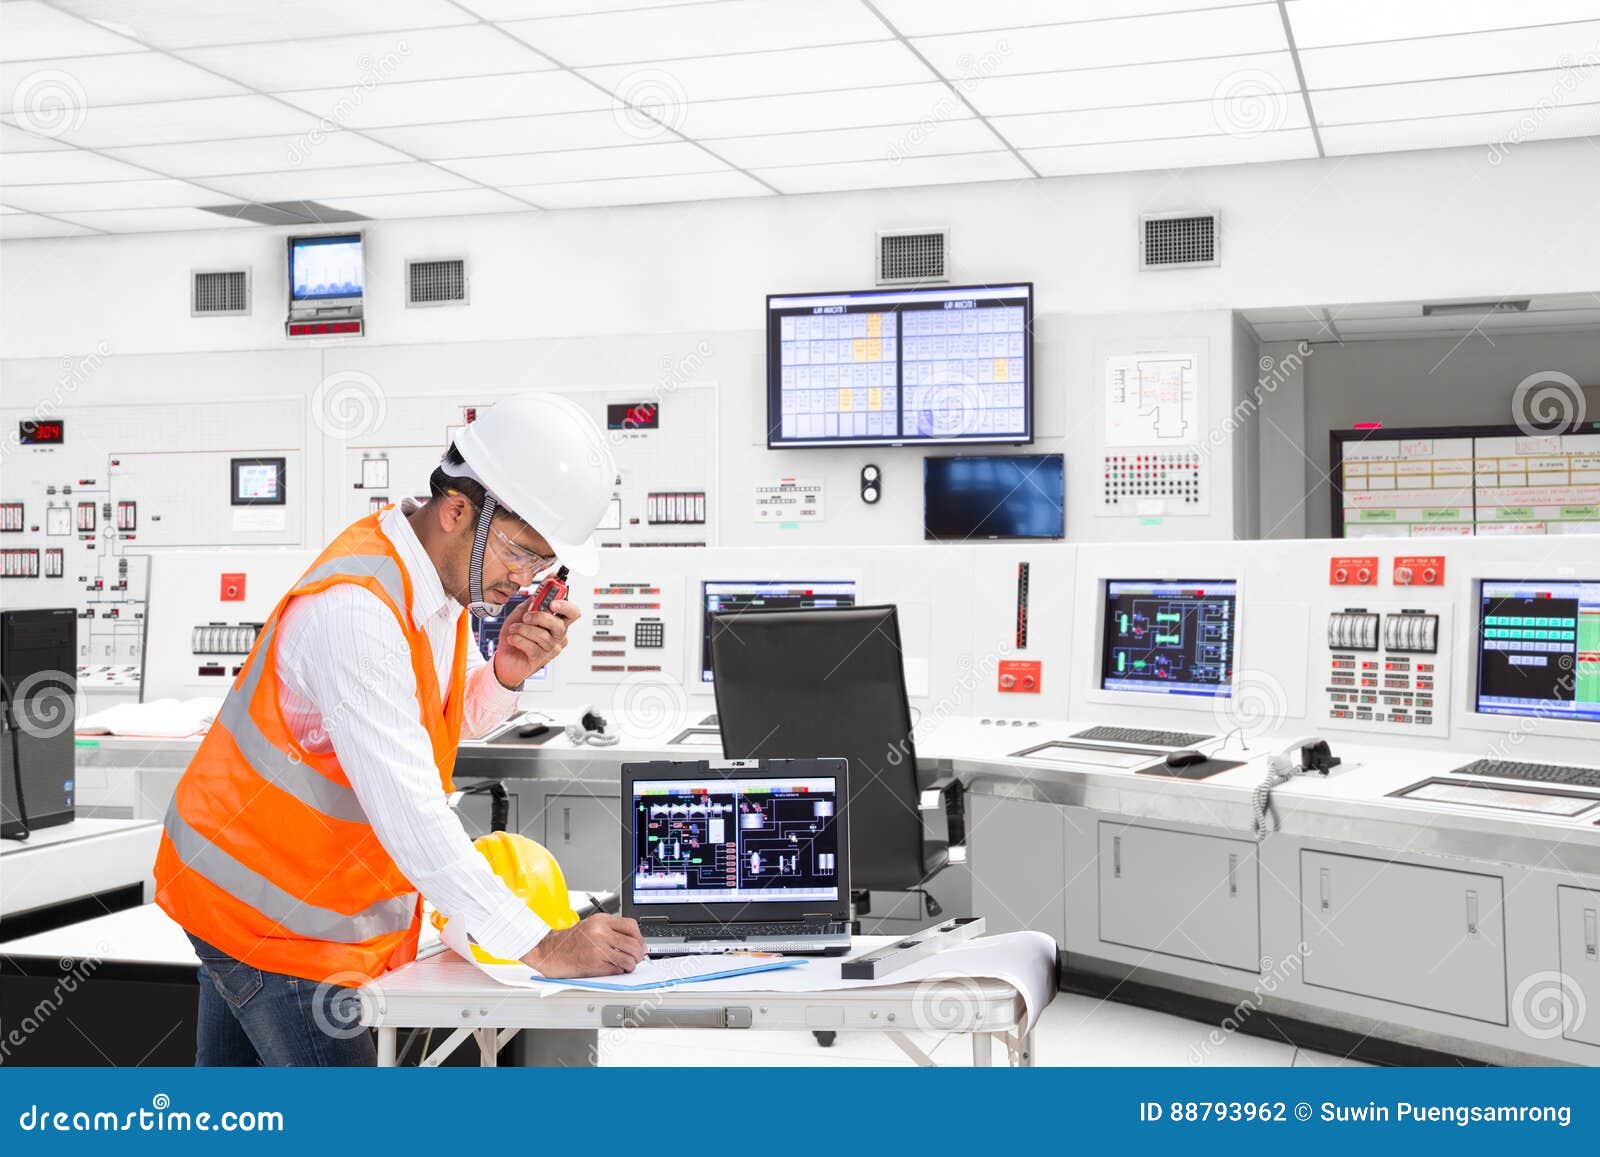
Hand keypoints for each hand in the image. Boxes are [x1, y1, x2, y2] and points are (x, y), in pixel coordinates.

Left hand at [493, 598, 579, 688]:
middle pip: (559, 625)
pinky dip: (517, 639)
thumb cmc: (515, 635)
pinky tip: (512, 639)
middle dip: (540, 617)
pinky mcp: (539, 659)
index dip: (565, 606)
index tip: (552, 602)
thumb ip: (535, 598)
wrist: (503, 656)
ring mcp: (550, 649)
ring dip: (522, 629)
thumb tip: (549, 578)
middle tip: (526, 616)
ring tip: (513, 629)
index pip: (573, 613)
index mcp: (557, 623)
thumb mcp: (523, 612)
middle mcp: (558, 637)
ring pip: (542, 635)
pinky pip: (531, 646)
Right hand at [521, 914, 645, 977]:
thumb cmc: (569, 941)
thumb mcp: (591, 926)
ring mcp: (597, 948)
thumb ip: (610, 930)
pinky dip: (620, 972)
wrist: (549, 951)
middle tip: (637, 958)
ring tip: (627, 966)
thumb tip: (633, 942)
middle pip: (633, 943)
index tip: (640, 945)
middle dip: (638, 954)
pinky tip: (616, 970)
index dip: (640, 938)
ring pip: (628, 958)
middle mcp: (600, 932)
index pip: (631, 926)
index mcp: (601, 920)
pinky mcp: (593, 964)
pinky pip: (617, 970)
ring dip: (631, 965)